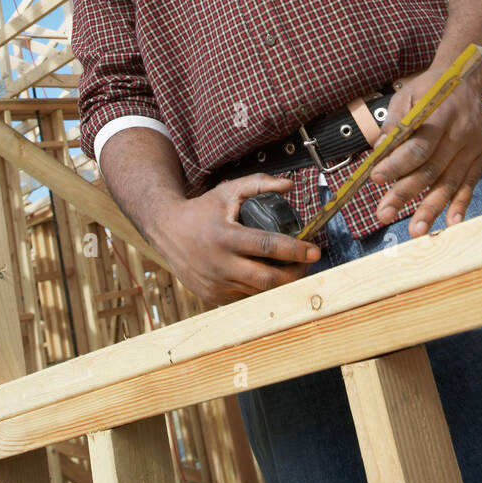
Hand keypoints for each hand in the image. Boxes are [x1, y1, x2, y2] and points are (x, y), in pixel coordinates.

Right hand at [154, 174, 320, 308]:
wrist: (167, 231)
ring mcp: (216, 284)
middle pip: (267, 279)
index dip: (295, 250)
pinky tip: (266, 276)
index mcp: (225, 236)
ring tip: (291, 269)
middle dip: (294, 274)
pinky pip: (245, 298)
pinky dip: (260, 289)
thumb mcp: (229, 191)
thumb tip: (289, 185)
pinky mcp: (213, 296)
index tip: (314, 250)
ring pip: (259, 292)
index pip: (267, 246)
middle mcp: (220, 263)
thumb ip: (260, 184)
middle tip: (307, 264)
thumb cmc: (202, 210)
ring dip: (280, 283)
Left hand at [365, 65, 481, 236]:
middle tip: (384, 214)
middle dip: (405, 194)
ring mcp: (472, 148)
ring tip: (416, 230)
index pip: (417, 146)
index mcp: (440, 114)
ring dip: (431, 209)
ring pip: (449, 183)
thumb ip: (394, 122)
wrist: (467, 80)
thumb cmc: (430, 89)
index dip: (396, 164)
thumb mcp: (407, 95)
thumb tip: (378, 151)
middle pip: (430, 169)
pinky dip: (461, 205)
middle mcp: (459, 134)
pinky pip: (470, 185)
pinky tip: (451, 223)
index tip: (376, 178)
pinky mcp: (480, 158)